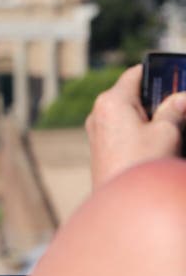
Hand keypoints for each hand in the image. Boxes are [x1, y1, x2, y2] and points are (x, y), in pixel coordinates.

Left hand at [85, 64, 185, 187]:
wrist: (121, 203)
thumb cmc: (141, 164)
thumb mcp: (166, 134)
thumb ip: (174, 110)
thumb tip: (182, 96)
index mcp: (111, 101)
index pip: (135, 74)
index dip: (158, 73)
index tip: (177, 76)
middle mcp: (99, 112)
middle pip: (132, 94)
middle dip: (157, 97)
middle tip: (179, 103)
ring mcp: (97, 130)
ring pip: (128, 113)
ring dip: (151, 115)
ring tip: (174, 123)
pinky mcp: (101, 146)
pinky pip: (123, 129)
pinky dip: (141, 129)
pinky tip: (160, 140)